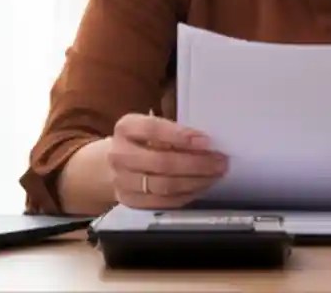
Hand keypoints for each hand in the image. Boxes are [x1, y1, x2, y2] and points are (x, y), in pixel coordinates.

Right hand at [107, 113, 227, 208]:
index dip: (180, 135)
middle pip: (161, 162)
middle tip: (219, 161)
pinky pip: (162, 202)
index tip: (206, 141)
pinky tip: (200, 187)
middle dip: (196, 163)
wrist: (111, 165)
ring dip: (195, 181)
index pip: (152, 129)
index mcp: (125, 128)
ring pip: (164, 185)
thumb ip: (173, 132)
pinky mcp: (129, 201)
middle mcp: (119, 154)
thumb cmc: (140, 141)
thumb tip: (206, 143)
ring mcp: (121, 181)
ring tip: (214, 176)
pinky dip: (185, 195)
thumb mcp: (150, 128)